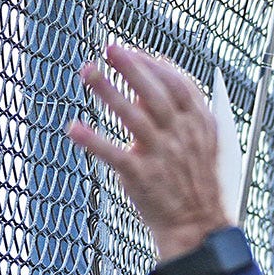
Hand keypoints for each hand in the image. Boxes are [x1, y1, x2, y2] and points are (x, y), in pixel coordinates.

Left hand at [66, 45, 229, 260]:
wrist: (197, 226)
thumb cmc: (193, 178)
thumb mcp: (200, 140)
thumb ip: (179, 103)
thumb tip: (154, 63)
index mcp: (199, 126)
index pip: (179, 86)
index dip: (154, 65)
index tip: (131, 51)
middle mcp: (182, 138)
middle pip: (156, 95)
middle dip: (132, 69)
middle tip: (109, 48)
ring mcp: (162, 157)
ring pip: (133, 118)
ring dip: (108, 92)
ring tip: (88, 70)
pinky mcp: (143, 177)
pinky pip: (115, 155)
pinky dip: (93, 141)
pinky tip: (73, 128)